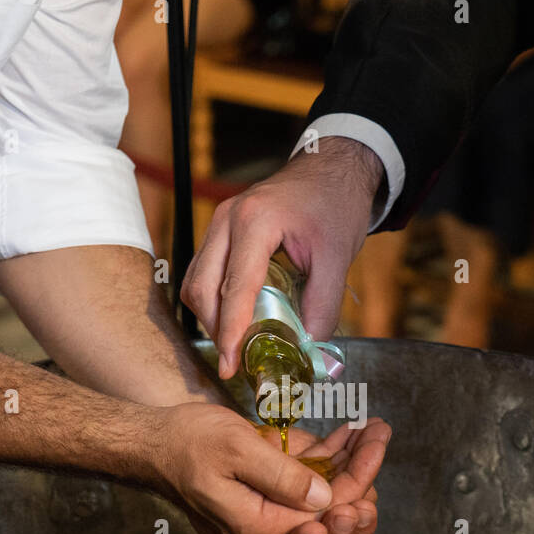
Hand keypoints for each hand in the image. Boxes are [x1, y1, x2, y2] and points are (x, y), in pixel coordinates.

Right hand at [149, 403, 389, 533]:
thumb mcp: (236, 451)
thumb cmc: (189, 443)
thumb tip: (325, 498)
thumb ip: (281, 477)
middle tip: (378, 438)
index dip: (355, 482)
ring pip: (328, 507)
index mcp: (258, 528)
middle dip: (362, 478)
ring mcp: (272, 517)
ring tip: (375, 431)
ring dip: (355, 469)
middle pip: (332, 520)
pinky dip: (336, 461)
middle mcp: (268, 533)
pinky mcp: (273, 498)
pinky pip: (313, 490)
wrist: (158, 442)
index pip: (322, 516)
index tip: (374, 445)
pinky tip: (354, 431)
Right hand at [181, 136, 383, 378]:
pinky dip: (213, 301)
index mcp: (256, 221)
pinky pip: (202, 272)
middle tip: (235, 363)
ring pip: (196, 282)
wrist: (331, 168)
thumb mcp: (337, 257)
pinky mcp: (220, 231)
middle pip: (202, 288)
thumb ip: (323, 305)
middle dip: (216, 330)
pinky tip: (234, 320)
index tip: (231, 364)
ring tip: (236, 345)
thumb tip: (308, 349)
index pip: (234, 287)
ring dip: (211, 318)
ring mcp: (219, 223)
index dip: (231, 331)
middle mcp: (227, 219)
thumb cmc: (335, 204)